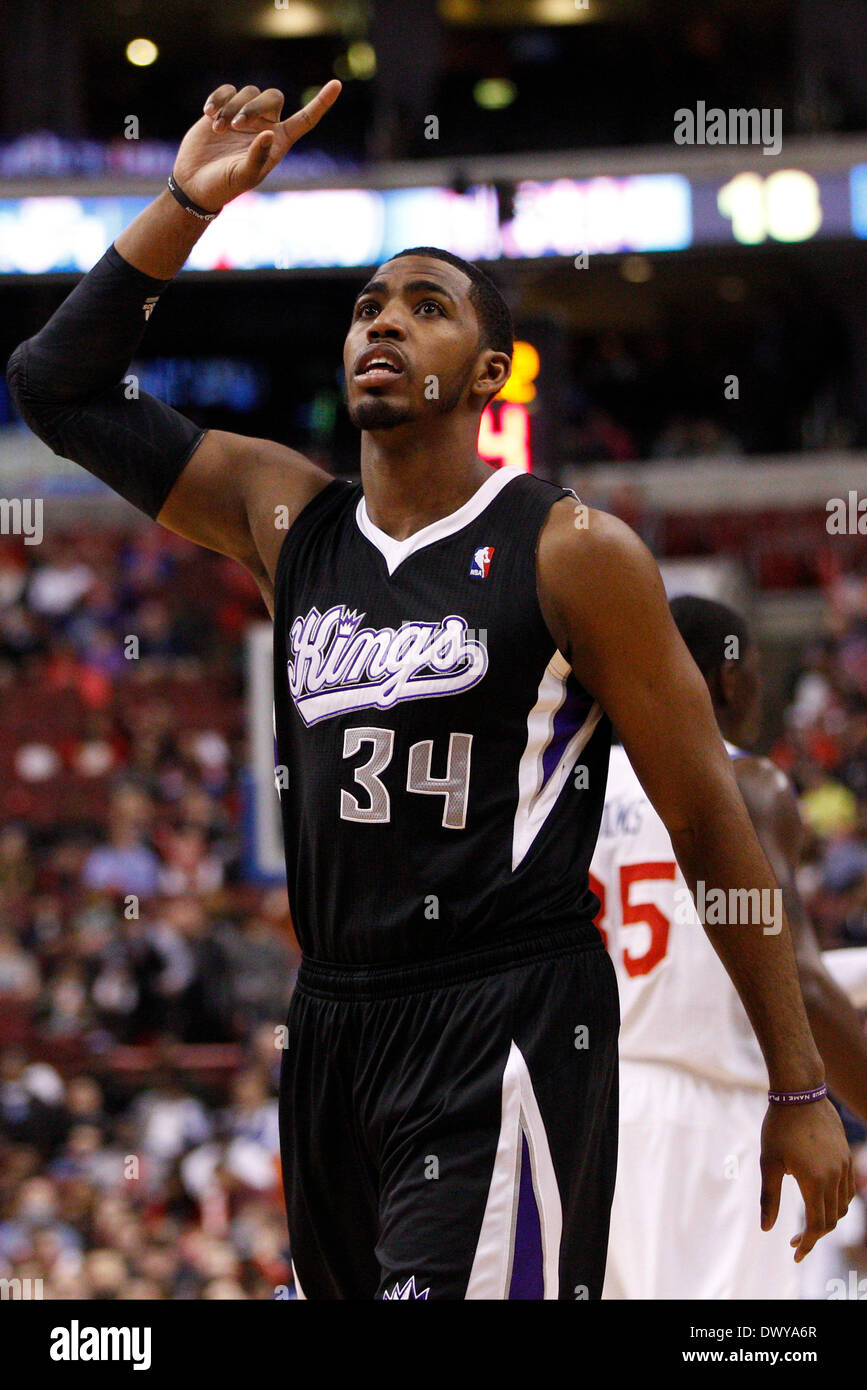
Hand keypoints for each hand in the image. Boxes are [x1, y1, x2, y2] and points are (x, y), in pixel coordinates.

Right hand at [173, 80, 341, 211]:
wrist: (195, 182)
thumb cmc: (224, 185)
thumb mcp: (244, 176)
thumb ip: (258, 157)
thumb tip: (269, 133)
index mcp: (279, 142)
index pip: (305, 119)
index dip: (321, 103)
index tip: (337, 84)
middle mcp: (265, 126)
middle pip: (273, 97)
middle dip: (255, 106)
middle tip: (235, 125)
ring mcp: (244, 115)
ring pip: (248, 92)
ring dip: (231, 108)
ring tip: (217, 129)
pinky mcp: (223, 109)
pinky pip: (227, 90)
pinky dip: (218, 99)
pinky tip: (208, 114)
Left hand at [760, 1098, 854, 1261]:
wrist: (800, 1094)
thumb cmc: (779, 1127)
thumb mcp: (768, 1163)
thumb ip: (769, 1198)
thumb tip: (766, 1229)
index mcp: (814, 1182)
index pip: (817, 1225)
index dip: (807, 1244)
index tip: (795, 1254)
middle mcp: (834, 1177)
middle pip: (831, 1220)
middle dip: (815, 1235)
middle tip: (795, 1241)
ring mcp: (843, 1166)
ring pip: (842, 1206)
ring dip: (827, 1219)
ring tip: (806, 1222)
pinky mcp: (845, 1156)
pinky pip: (846, 1189)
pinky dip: (835, 1202)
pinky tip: (818, 1199)